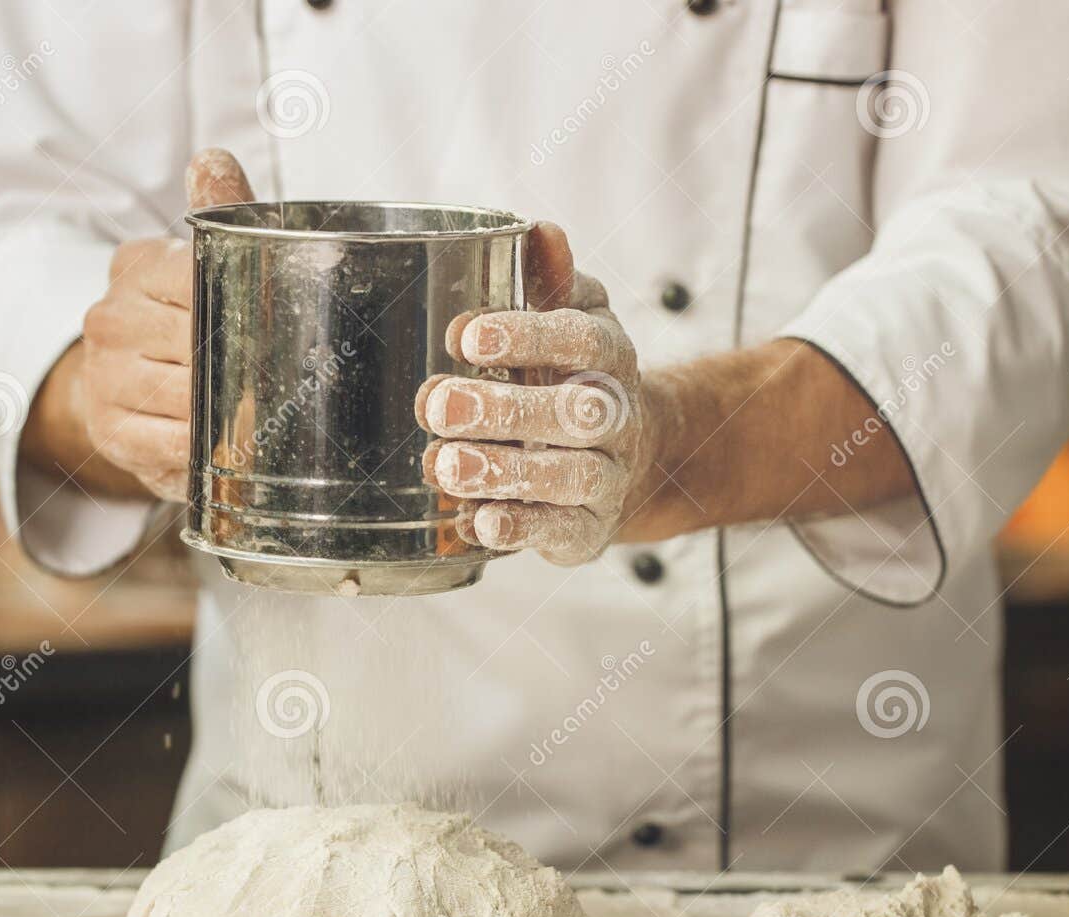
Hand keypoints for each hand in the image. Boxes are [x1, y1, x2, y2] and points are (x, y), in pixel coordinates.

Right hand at [21, 149, 254, 498]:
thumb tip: (213, 162)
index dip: (247, 306)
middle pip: (200, 345)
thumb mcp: (202, 261)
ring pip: (190, 398)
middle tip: (297, 377)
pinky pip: (173, 444)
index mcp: (136, 266)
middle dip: (250, 365)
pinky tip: (233, 445)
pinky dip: (210, 449)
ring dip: (235, 412)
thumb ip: (220, 213)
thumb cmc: (182, 319)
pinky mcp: (111, 432)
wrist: (124, 384)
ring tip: (269, 413)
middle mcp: (110, 319)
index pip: (200, 279)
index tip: (287, 323)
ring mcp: (105, 376)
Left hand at [416, 224, 656, 563]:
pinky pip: (560, 533)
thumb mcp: (568, 320)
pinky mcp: (589, 529)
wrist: (631, 458)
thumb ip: (548, 280)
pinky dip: (519, 528)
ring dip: (505, 471)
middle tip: (437, 402)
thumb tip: (541, 230)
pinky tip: (478, 521)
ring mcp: (607, 476)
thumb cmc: (575, 378)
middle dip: (504, 409)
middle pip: (574, 412)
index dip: (527, 336)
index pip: (580, 338)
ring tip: (446, 464)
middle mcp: (616, 416)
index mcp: (608, 353)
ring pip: (569, 477)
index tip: (466, 336)